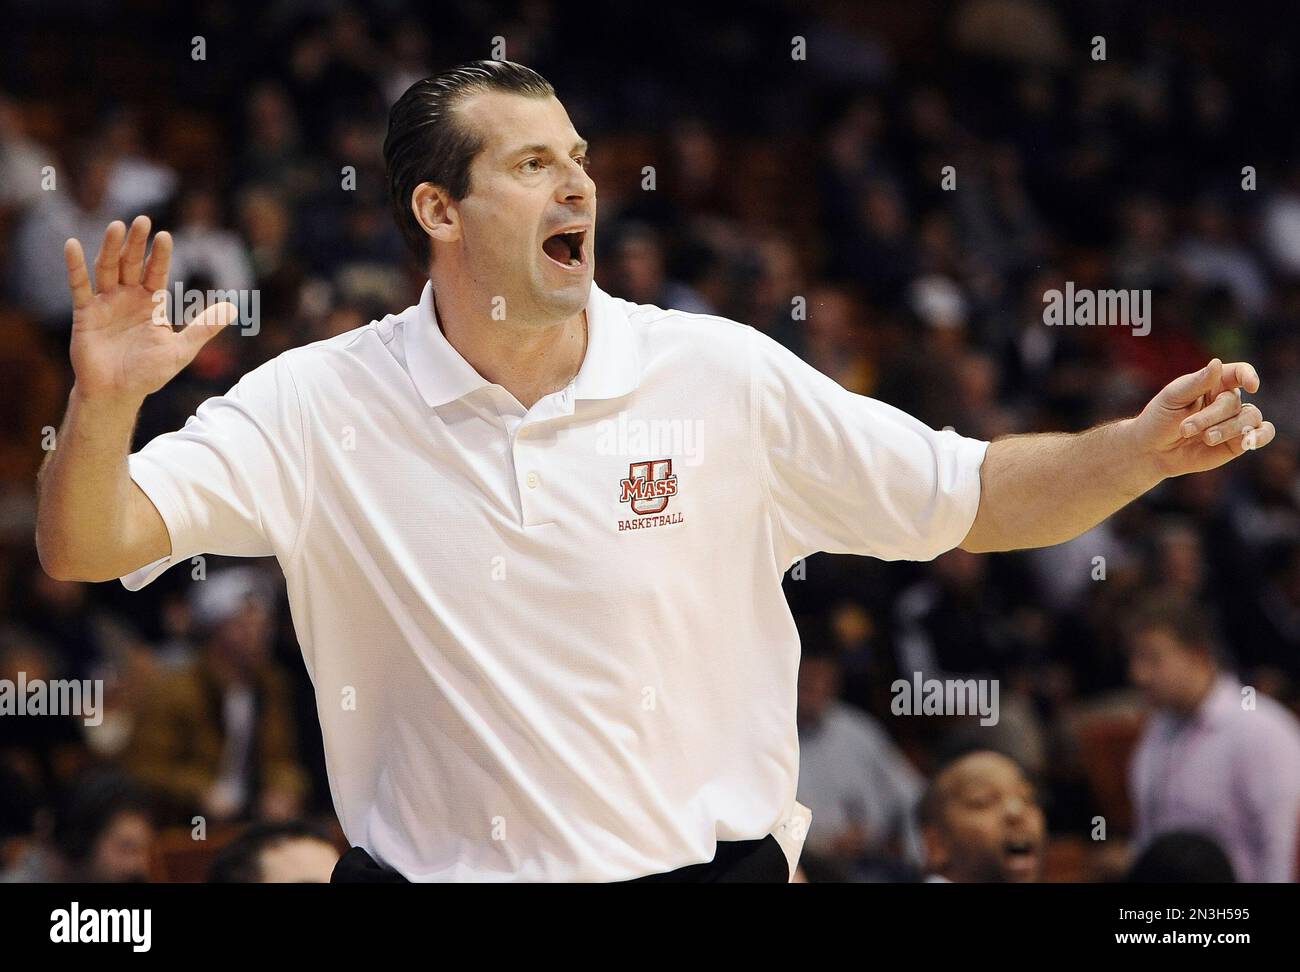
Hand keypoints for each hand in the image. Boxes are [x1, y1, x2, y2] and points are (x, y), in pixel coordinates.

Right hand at [65, 215, 236, 404]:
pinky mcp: (85, 313)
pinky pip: (79, 286)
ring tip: (116, 226)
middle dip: (136, 243)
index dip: (160, 255)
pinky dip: (75, 266)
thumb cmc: (149, 372)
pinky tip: (73, 245)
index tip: (165, 237)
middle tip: (142, 220)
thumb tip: (233, 308)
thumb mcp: (181, 349)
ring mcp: (105, 303)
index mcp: (151, 303)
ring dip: (111, 248)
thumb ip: (204, 328)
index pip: (156, 272)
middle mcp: (128, 298)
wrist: (118, 393)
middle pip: (131, 264)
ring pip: (107, 269)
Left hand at [1132, 358, 1274, 478]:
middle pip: (1233, 402)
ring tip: (1206, 439)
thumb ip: (1197, 382)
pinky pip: (1262, 434)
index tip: (1252, 386)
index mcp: (1214, 383)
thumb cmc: (1160, 418)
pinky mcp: (1238, 442)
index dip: (1248, 376)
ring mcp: (1235, 421)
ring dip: (1227, 429)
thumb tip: (1217, 362)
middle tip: (1185, 429)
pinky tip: (1248, 441)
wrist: (1153, 450)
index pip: (1238, 372)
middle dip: (1210, 417)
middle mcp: (1228, 400)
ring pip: (1250, 418)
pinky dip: (1261, 436)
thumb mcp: (1173, 397)